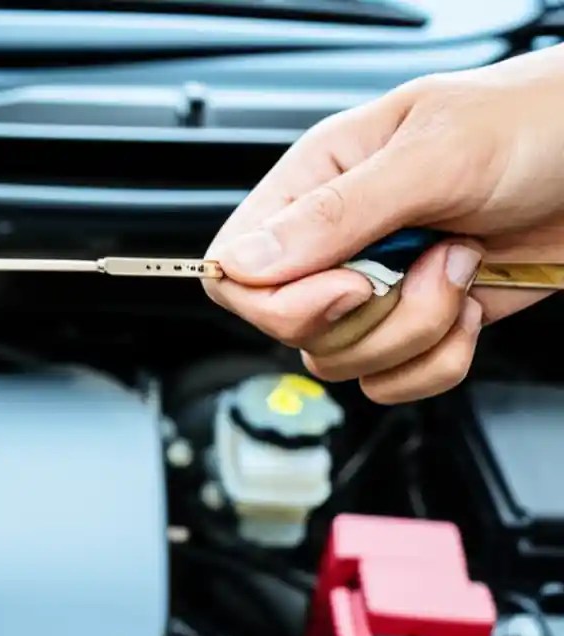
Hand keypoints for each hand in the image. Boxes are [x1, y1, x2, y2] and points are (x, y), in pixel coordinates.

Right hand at [203, 44, 563, 403]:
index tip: (347, 286)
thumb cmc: (529, 124)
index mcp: (313, 185)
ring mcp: (375, 288)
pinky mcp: (419, 323)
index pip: (236, 270)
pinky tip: (471, 301)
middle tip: (421, 264)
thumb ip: (336, 214)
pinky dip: (440, 359)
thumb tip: (245, 262)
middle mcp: (333, 242)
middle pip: (289, 329)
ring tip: (460, 264)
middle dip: (368, 316)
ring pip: (343, 361)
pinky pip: (394, 380)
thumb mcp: (432, 156)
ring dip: (417, 330)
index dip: (277, 301)